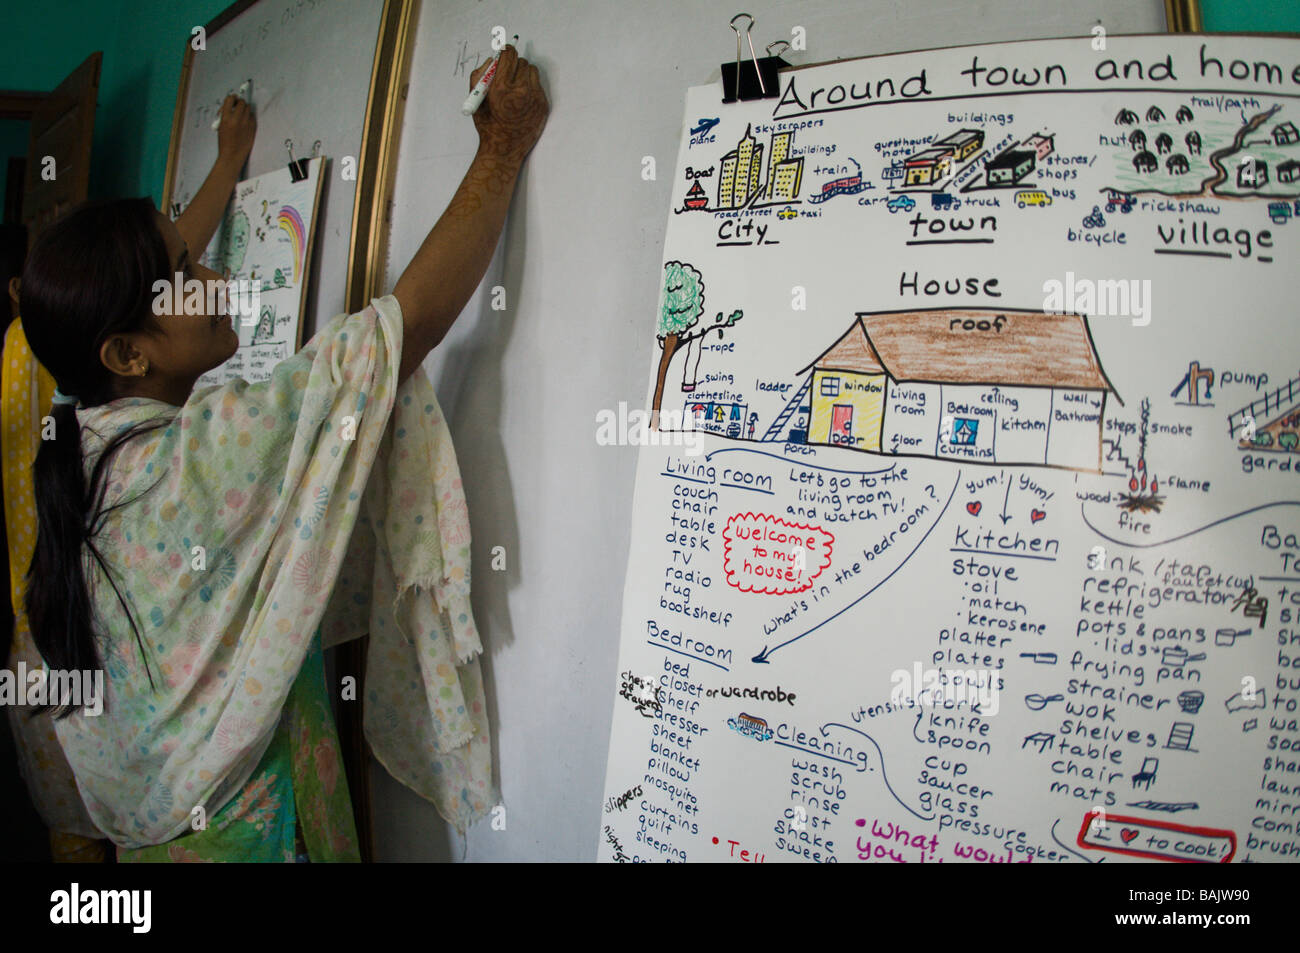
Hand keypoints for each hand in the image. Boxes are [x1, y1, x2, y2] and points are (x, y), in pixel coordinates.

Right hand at [216, 94, 255, 168]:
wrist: (232, 155)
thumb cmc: (224, 142)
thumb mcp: (220, 126)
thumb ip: (225, 115)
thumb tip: (230, 106)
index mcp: (226, 118)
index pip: (230, 100)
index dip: (232, 98)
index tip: (233, 98)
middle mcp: (236, 119)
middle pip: (241, 102)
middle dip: (240, 102)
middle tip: (238, 105)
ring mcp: (246, 124)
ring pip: (248, 109)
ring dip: (245, 109)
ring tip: (242, 114)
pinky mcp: (252, 128)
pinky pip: (253, 117)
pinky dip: (250, 117)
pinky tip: (246, 121)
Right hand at [469, 46, 547, 162]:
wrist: (504, 149)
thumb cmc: (488, 125)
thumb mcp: (476, 99)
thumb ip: (480, 75)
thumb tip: (493, 59)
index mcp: (501, 88)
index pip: (508, 55)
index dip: (505, 52)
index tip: (504, 53)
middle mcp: (520, 91)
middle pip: (521, 61)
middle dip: (513, 64)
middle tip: (508, 72)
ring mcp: (534, 98)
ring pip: (532, 71)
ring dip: (524, 74)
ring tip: (515, 87)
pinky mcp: (543, 105)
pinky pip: (538, 86)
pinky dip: (530, 88)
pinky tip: (522, 100)